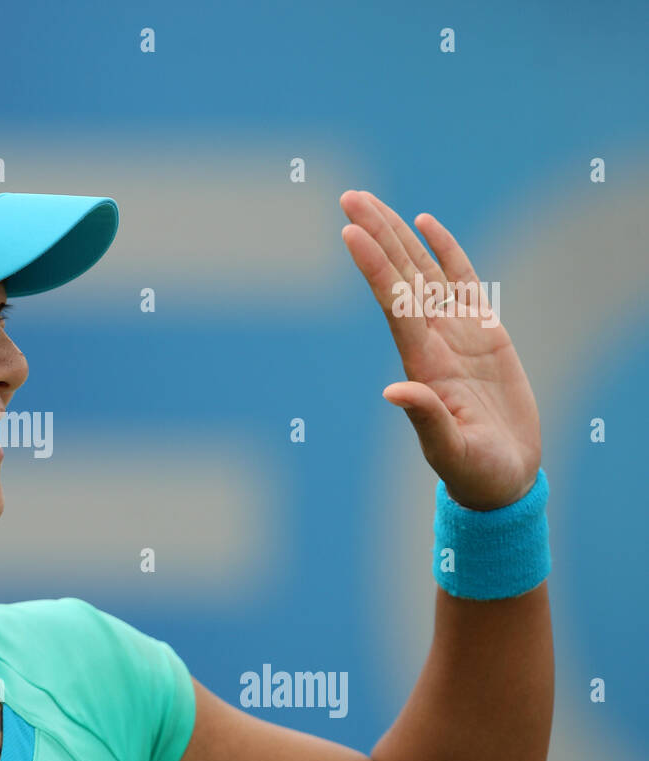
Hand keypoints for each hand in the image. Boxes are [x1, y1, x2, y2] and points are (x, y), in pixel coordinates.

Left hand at [339, 190, 541, 509]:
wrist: (502, 478)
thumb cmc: (474, 471)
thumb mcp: (451, 450)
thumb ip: (426, 420)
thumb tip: (394, 393)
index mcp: (421, 364)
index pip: (393, 303)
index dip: (373, 267)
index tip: (348, 232)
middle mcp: (432, 341)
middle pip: (400, 275)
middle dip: (376, 234)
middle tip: (348, 194)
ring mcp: (456, 333)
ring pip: (423, 271)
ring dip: (398, 235)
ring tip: (371, 202)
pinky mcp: (484, 332)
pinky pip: (461, 280)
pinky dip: (445, 250)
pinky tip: (424, 223)